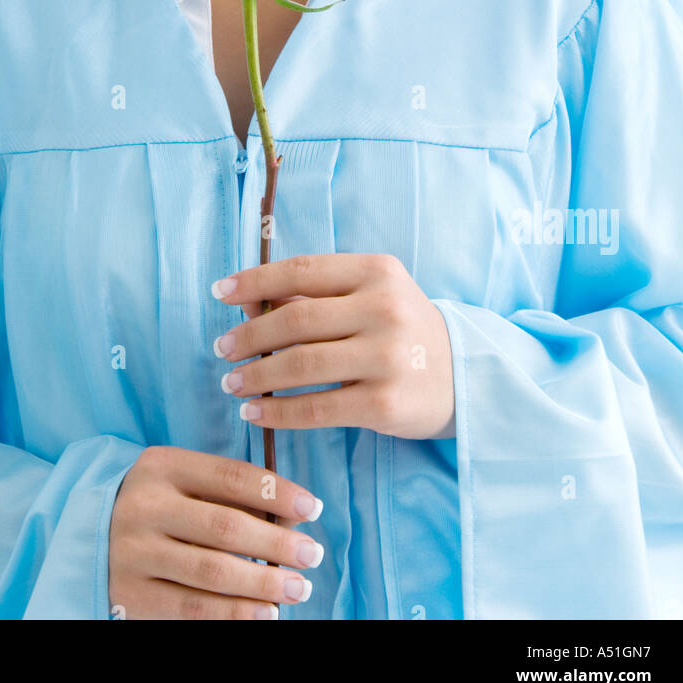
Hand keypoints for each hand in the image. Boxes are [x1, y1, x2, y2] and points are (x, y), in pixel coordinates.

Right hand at [108, 445, 324, 618]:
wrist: (87, 534)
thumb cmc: (157, 504)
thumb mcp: (183, 481)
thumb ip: (231, 494)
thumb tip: (292, 517)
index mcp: (162, 465)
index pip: (231, 476)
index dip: (278, 492)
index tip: (313, 508)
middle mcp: (144, 506)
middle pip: (225, 526)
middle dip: (278, 543)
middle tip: (313, 555)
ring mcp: (134, 553)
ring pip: (213, 572)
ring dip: (264, 583)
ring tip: (299, 588)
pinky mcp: (131, 595)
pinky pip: (193, 609)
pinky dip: (236, 614)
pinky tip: (266, 613)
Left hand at [211, 253, 455, 440]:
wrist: (463, 376)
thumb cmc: (401, 330)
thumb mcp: (369, 295)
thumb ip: (314, 293)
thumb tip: (246, 300)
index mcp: (376, 271)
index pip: (302, 270)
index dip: (254, 280)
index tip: (219, 293)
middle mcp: (384, 308)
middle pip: (296, 319)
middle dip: (249, 335)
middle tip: (222, 348)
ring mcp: (387, 356)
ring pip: (301, 365)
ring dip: (256, 375)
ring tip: (232, 382)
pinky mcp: (384, 403)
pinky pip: (316, 409)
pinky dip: (277, 412)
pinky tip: (255, 412)